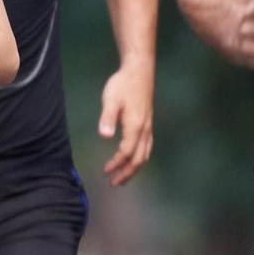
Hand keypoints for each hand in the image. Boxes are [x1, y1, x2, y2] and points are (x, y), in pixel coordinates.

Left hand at [96, 64, 155, 184]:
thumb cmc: (123, 84)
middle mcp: (145, 129)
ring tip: (123, 177)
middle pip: (139, 158)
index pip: (127, 152)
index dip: (116, 164)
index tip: (105, 171)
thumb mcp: (111, 99)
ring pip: (145, 154)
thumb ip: (107, 118)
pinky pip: (147, 147)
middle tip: (114, 183)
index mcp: (135, 125)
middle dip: (127, 173)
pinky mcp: (148, 123)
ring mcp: (148, 127)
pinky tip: (133, 159)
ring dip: (134, 168)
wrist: (139, 71)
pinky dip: (140, 158)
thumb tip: (104, 136)